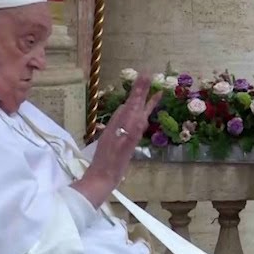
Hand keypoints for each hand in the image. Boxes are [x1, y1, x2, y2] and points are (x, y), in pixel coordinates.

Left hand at [73, 74, 160, 205]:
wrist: (101, 179)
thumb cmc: (112, 166)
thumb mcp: (123, 150)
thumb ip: (131, 134)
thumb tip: (142, 118)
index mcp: (122, 125)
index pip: (133, 102)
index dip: (140, 89)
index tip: (146, 74)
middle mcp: (121, 125)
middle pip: (133, 103)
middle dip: (141, 89)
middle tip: (149, 74)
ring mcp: (122, 131)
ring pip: (133, 111)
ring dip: (142, 100)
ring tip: (152, 90)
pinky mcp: (123, 139)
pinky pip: (134, 122)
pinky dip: (141, 115)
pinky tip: (144, 115)